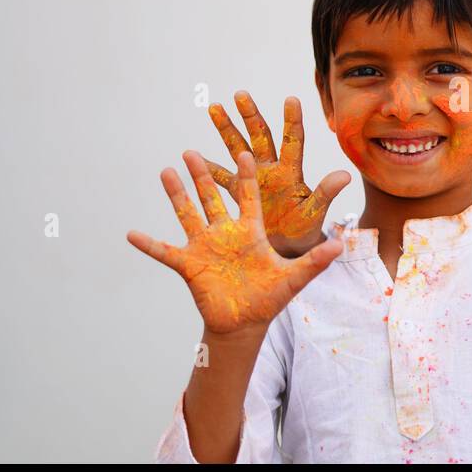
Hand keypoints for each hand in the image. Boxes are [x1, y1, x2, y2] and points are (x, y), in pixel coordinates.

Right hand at [127, 150, 342, 334]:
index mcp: (251, 229)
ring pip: (188, 214)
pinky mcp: (190, 265)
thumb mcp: (295, 276)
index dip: (247, 172)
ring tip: (167, 171)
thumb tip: (341, 244)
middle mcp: (225, 231)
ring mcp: (205, 246)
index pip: (248, 193)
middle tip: (191, 150)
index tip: (245, 149)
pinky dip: (148, 245)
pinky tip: (131, 234)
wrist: (247, 322)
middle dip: (203, 173)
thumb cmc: (271, 296)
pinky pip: (165, 252)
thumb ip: (316, 260)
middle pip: (213, 195)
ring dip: (176, 194)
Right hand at [204, 91, 349, 257]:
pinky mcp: (239, 190)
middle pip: (260, 137)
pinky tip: (192, 154)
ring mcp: (253, 177)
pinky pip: (221, 176)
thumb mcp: (314, 213)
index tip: (291, 99)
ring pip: (237, 148)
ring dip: (226, 129)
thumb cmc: (304, 230)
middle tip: (240, 94)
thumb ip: (325, 194)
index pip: (293, 141)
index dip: (292, 121)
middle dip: (250, 115)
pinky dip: (207, 167)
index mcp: (291, 173)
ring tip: (215, 107)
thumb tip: (345, 175)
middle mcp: (271, 169)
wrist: (288, 248)